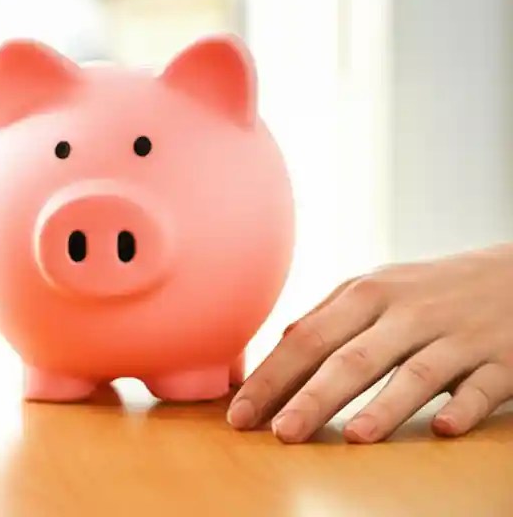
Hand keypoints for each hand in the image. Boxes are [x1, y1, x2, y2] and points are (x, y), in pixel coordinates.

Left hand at [227, 243, 512, 442]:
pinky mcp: (504, 361)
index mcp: (367, 295)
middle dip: (313, 397)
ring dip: (385, 406)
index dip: (272, 378)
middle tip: (281, 432)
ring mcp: (457, 338)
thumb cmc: (429, 290)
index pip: (308, 340)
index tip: (241, 415)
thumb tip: (275, 350)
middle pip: (353, 359)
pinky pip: (482, 388)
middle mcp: (408, 314)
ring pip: (416, 374)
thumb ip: (325, 318)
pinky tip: (442, 427)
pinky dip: (464, 406)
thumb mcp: (375, 290)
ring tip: (354, 436)